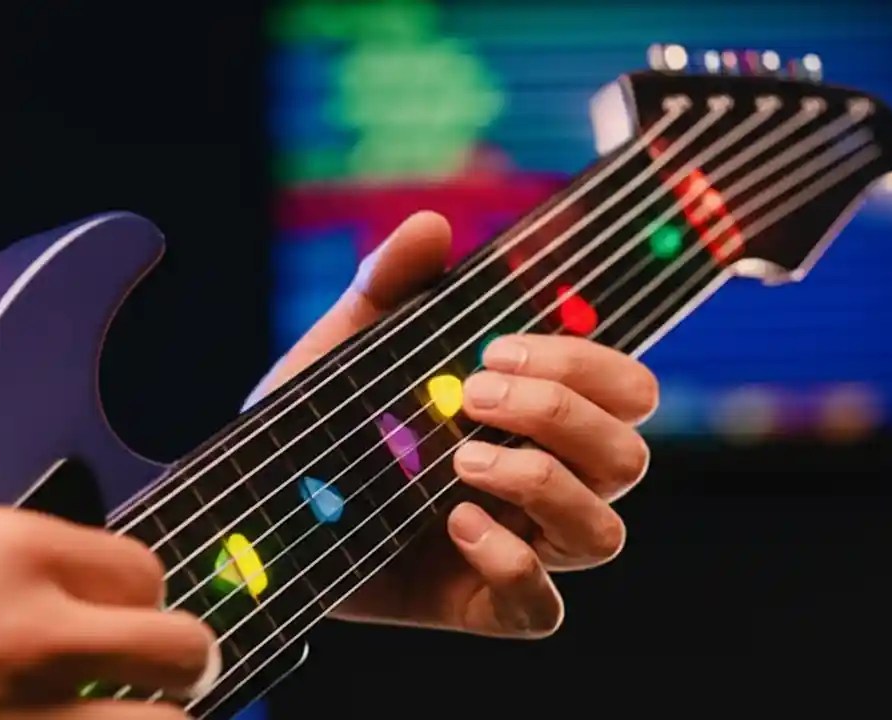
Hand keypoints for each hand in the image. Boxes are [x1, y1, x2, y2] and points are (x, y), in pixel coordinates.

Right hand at [0, 503, 215, 718]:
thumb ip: (2, 549)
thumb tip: (51, 570)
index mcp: (18, 554)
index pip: (144, 570)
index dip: (140, 587)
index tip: (125, 599)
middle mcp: (37, 632)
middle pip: (177, 646)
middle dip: (178, 652)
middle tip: (162, 661)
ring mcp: (19, 711)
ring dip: (152, 717)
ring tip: (135, 713)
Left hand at [246, 212, 656, 638]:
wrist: (263, 517)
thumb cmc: (324, 427)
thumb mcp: (345, 350)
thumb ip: (388, 286)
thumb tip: (432, 226)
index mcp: (534, 418)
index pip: (626, 390)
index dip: (588, 365)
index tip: (497, 348)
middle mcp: (545, 482)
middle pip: (628, 457)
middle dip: (561, 414)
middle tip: (472, 396)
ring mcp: (521, 547)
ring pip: (603, 534)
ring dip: (543, 484)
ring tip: (460, 462)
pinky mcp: (484, 606)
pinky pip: (542, 609)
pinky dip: (512, 563)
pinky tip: (456, 525)